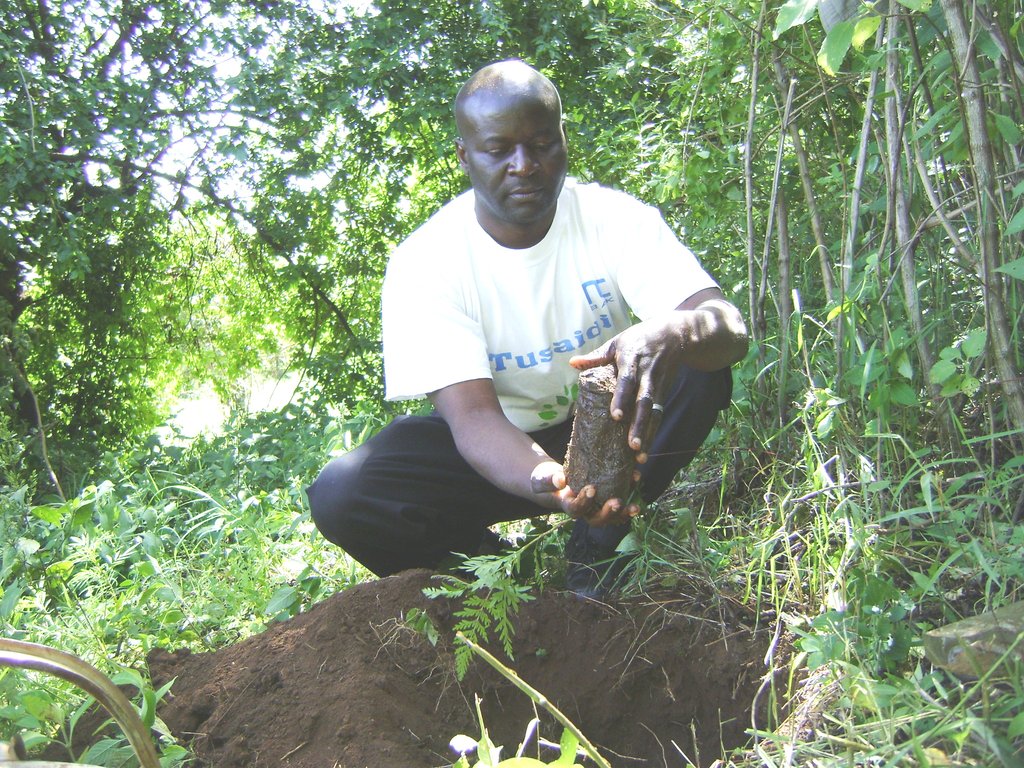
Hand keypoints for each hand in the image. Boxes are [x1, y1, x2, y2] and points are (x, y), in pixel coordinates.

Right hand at [530, 461, 639, 524]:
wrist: (556, 482)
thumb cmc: (547, 480)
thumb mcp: (542, 478)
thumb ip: (549, 480)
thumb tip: (560, 481)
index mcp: (570, 507)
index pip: (577, 510)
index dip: (585, 502)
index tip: (592, 488)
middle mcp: (585, 512)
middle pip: (598, 520)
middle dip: (609, 514)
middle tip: (617, 502)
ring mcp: (597, 508)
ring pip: (612, 516)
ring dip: (624, 513)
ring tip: (636, 507)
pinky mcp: (605, 499)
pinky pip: (619, 502)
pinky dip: (629, 494)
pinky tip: (637, 480)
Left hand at [569, 317, 679, 457]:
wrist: (675, 334)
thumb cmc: (639, 338)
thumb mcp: (617, 342)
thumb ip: (596, 356)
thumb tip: (572, 362)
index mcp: (632, 359)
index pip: (627, 380)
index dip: (622, 398)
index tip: (615, 416)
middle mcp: (647, 375)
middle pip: (644, 402)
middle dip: (639, 424)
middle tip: (633, 446)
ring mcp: (658, 385)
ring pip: (653, 412)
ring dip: (647, 433)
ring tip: (640, 455)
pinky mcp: (664, 393)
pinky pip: (658, 415)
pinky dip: (652, 433)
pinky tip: (645, 451)